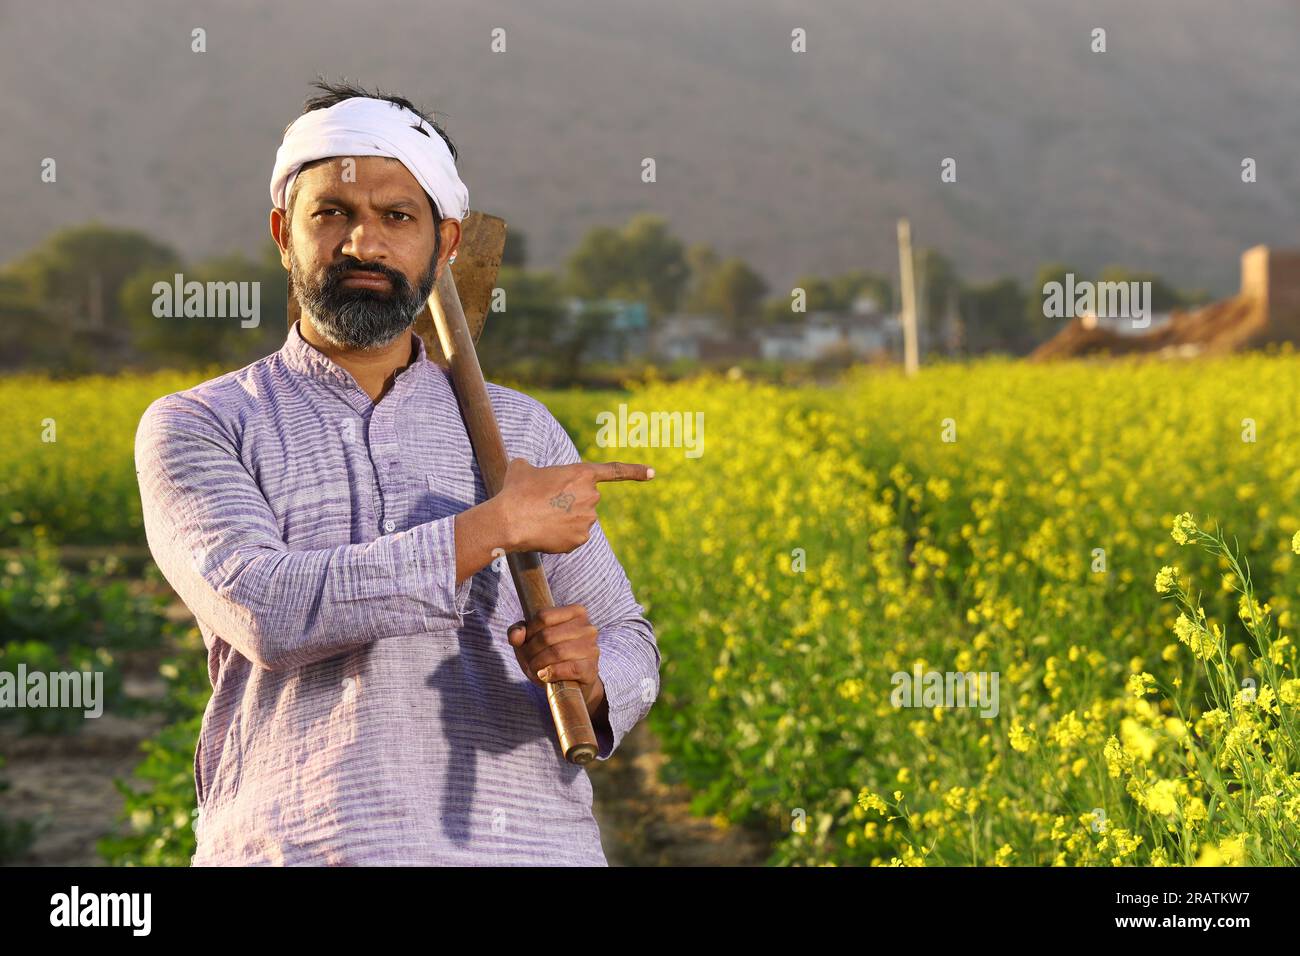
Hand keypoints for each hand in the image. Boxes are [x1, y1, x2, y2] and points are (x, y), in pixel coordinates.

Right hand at [496, 458, 653, 553]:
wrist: (510, 520)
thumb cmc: (515, 491)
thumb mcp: (522, 468)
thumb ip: (534, 468)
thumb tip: (528, 471)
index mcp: (582, 474)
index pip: (615, 471)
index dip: (635, 471)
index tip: (653, 473)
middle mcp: (591, 496)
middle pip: (587, 500)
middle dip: (571, 502)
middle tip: (545, 504)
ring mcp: (588, 519)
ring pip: (580, 520)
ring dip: (565, 519)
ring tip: (541, 518)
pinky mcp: (581, 539)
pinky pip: (574, 537)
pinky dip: (561, 537)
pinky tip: (545, 533)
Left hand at [507, 604, 604, 711]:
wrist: (571, 684)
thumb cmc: (549, 656)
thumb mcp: (530, 641)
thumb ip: (518, 632)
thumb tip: (517, 635)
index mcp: (575, 613)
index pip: (543, 616)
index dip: (529, 631)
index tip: (527, 643)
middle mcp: (587, 628)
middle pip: (547, 635)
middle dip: (531, 651)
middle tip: (529, 661)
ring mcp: (591, 648)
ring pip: (557, 652)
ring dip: (539, 664)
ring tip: (535, 670)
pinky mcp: (591, 668)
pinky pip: (568, 668)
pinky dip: (551, 674)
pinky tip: (546, 676)